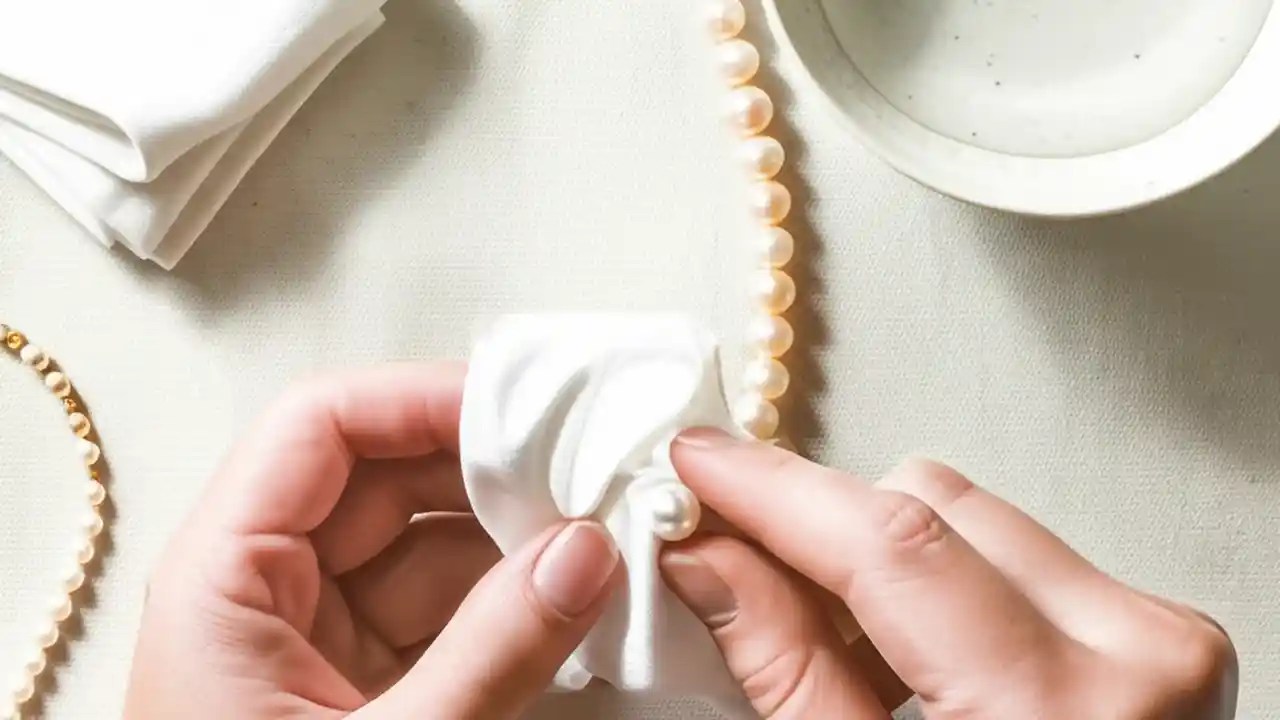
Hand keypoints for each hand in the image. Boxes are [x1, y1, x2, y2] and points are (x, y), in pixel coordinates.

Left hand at [125, 364, 620, 718]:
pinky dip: (510, 597)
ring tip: (600, 529)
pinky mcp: (367, 682)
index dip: (418, 398)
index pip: (318, 430)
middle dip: (489, 469)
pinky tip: (574, 594)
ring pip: (427, 543)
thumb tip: (586, 554)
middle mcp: (269, 590)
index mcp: (227, 580)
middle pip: (384, 477)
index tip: (521, 407)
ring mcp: (322, 637)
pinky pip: (445, 608)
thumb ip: (493, 654)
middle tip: (587, 467)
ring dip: (513, 535)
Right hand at [662, 429, 1237, 718]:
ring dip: (886, 557)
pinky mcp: (1155, 632)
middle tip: (743, 561)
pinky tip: (907, 647)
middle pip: (929, 502)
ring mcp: (1157, 634)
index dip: (775, 491)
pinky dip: (944, 581)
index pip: (893, 543)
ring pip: (972, 514)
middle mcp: (1134, 649)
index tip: (703, 464)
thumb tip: (714, 560)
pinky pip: (1018, 552)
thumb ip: (789, 669)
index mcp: (1061, 708)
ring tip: (843, 640)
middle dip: (825, 528)